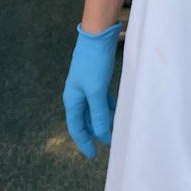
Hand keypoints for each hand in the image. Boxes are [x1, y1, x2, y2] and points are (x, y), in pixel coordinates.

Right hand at [62, 22, 121, 157]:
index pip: (76, 127)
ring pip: (94, 108)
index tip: (93, 155)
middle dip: (97, 131)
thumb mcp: (96, 90)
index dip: (84, 142)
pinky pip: (101, 97)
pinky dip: (108, 105)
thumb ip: (98, 112)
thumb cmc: (94, 63)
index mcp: (72, 99)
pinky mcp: (96, 77)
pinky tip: (117, 108)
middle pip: (86, 119)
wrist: (97, 35)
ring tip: (117, 127)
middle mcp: (77, 94)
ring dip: (104, 118)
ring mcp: (86, 85)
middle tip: (111, 141)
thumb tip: (101, 133)